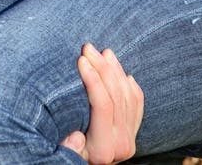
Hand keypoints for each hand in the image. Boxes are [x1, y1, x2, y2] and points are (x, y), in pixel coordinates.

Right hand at [61, 44, 142, 162]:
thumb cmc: (70, 158)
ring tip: (104, 52)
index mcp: (104, 149)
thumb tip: (76, 136)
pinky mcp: (134, 133)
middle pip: (117, 95)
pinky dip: (131, 85)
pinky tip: (124, 72)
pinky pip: (138, 104)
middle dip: (102, 67)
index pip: (103, 105)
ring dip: (116, 70)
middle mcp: (122, 144)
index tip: (81, 59)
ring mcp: (130, 138)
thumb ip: (68, 149)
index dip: (93, 79)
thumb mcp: (63, 156)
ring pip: (128, 96)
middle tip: (88, 48)